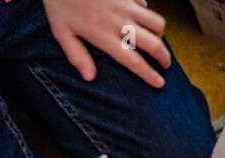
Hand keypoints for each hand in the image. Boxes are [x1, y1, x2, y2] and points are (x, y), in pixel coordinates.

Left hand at [42, 0, 171, 88]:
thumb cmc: (59, 3)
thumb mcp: (61, 31)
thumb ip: (76, 55)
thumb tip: (89, 78)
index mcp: (104, 36)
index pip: (133, 61)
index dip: (149, 74)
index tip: (160, 83)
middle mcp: (120, 22)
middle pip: (153, 44)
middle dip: (164, 57)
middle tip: (165, 64)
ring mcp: (126, 5)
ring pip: (157, 23)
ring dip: (159, 34)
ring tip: (155, 38)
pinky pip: (145, 3)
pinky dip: (145, 11)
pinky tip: (138, 14)